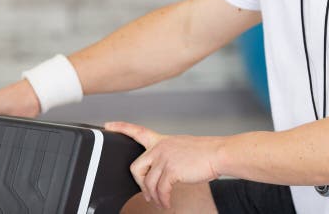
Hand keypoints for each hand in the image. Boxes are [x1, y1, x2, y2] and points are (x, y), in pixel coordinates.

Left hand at [104, 121, 223, 209]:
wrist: (219, 153)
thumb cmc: (205, 152)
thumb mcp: (181, 147)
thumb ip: (167, 155)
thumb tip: (161, 172)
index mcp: (162, 140)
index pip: (137, 131)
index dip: (121, 128)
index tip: (109, 125)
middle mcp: (160, 147)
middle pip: (135, 167)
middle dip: (139, 184)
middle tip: (146, 192)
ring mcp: (165, 158)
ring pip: (148, 183)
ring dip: (154, 197)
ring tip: (161, 201)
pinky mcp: (171, 170)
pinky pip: (161, 191)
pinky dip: (163, 200)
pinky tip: (167, 202)